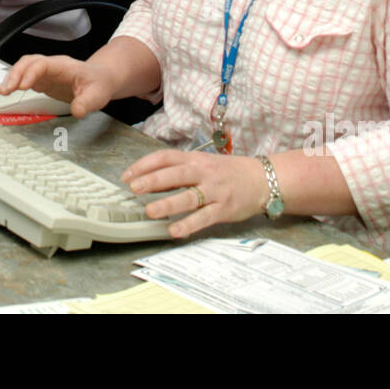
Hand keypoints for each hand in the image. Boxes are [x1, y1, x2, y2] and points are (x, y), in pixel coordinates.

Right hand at [0, 54, 115, 118]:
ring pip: (22, 68)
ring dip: (10, 78)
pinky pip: (23, 78)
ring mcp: (45, 73)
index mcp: (63, 66)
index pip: (42, 64)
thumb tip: (77, 111)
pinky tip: (3, 91)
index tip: (23, 86)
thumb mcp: (97, 95)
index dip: (30, 73)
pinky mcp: (42, 81)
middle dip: (14, 75)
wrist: (101, 79)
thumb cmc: (99, 83)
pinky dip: (12, 84)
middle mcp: (51, 66)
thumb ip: (87, 103)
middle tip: (5, 90)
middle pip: (28, 63)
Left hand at [121, 150, 269, 238]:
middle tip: (134, 189)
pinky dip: (189, 224)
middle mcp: (203, 172)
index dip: (144, 165)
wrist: (262, 179)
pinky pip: (204, 217)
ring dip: (168, 204)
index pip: (165, 157)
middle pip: (174, 174)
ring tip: (150, 212)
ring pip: (188, 197)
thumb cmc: (227, 172)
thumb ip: (178, 172)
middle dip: (152, 181)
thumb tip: (148, 181)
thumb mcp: (202, 164)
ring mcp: (214, 191)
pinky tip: (174, 231)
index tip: (127, 176)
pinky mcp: (224, 208)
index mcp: (194, 159)